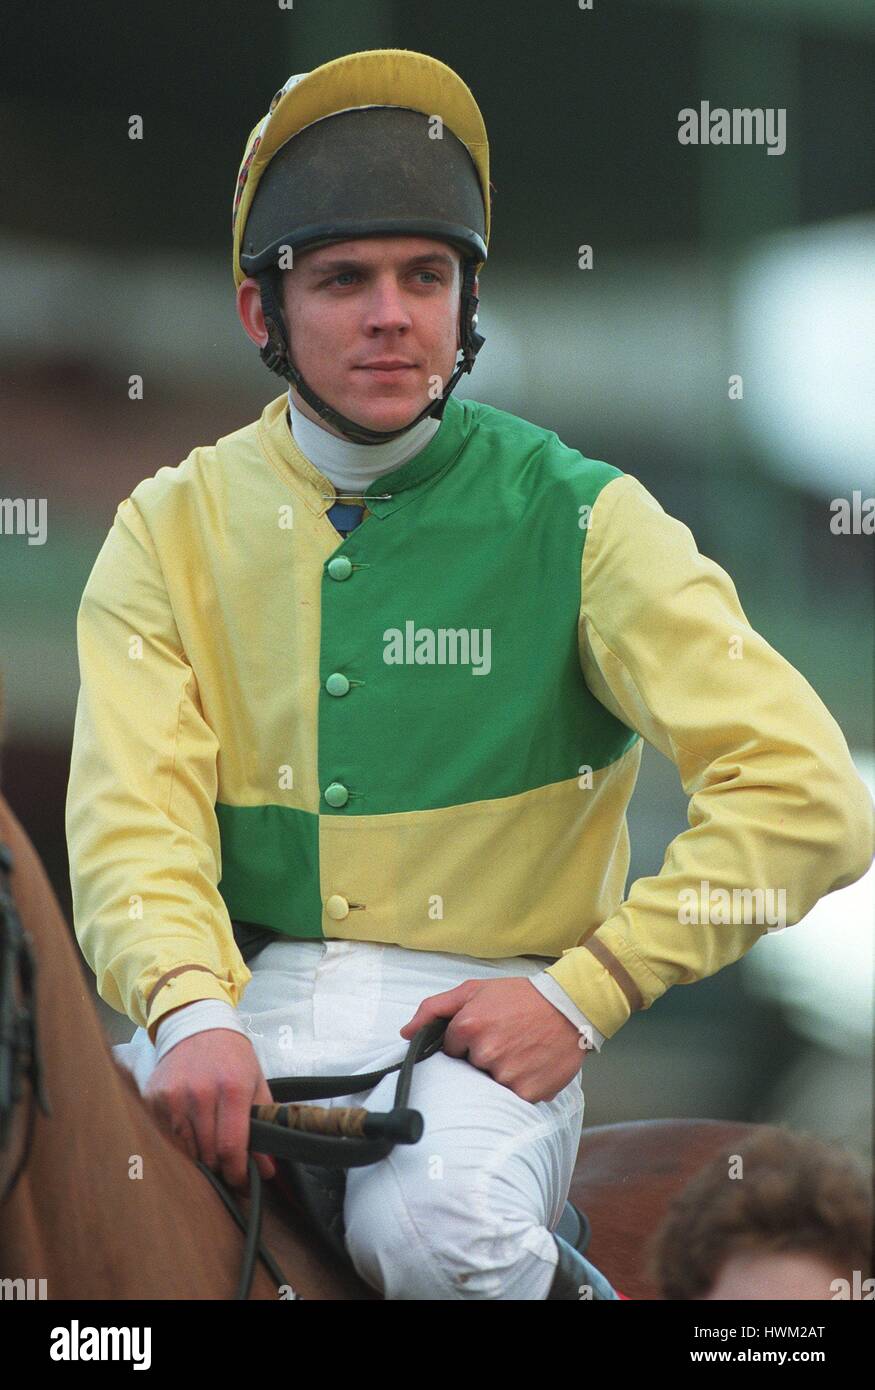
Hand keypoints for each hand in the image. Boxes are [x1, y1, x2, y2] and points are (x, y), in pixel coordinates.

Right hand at [143, 1028, 276, 1190]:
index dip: (236, 1173)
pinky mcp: (152, 1099)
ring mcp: (172, 1097)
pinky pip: (164, 1137)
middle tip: (226, 1165)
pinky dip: (177, 1143)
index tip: (241, 1183)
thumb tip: (267, 1170)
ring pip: (184, 1151)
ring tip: (207, 1148)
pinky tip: (188, 1132)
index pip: (230, 1147)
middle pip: (206, 1154)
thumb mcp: (256, 1084)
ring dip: (197, 1157)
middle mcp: (199, 1094)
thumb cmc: (232, 1058)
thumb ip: (263, 1125)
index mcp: (231, 1089)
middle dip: (219, 1167)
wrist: (197, 1026)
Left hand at [399, 977, 589, 1103]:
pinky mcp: (527, 1092)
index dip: (467, 1040)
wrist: (571, 1006)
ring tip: (521, 1050)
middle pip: (469, 1067)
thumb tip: (405, 1033)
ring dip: (502, 1072)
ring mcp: (506, 1074)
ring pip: (489, 1084)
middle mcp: (485, 1051)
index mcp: (468, 1025)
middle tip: (507, 1039)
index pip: (450, 1048)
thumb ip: (435, 1008)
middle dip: (483, 1056)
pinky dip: (521, 1085)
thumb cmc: (522, 997)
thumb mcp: (475, 990)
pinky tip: (532, 1065)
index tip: (487, 1030)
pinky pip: (513, 1097)